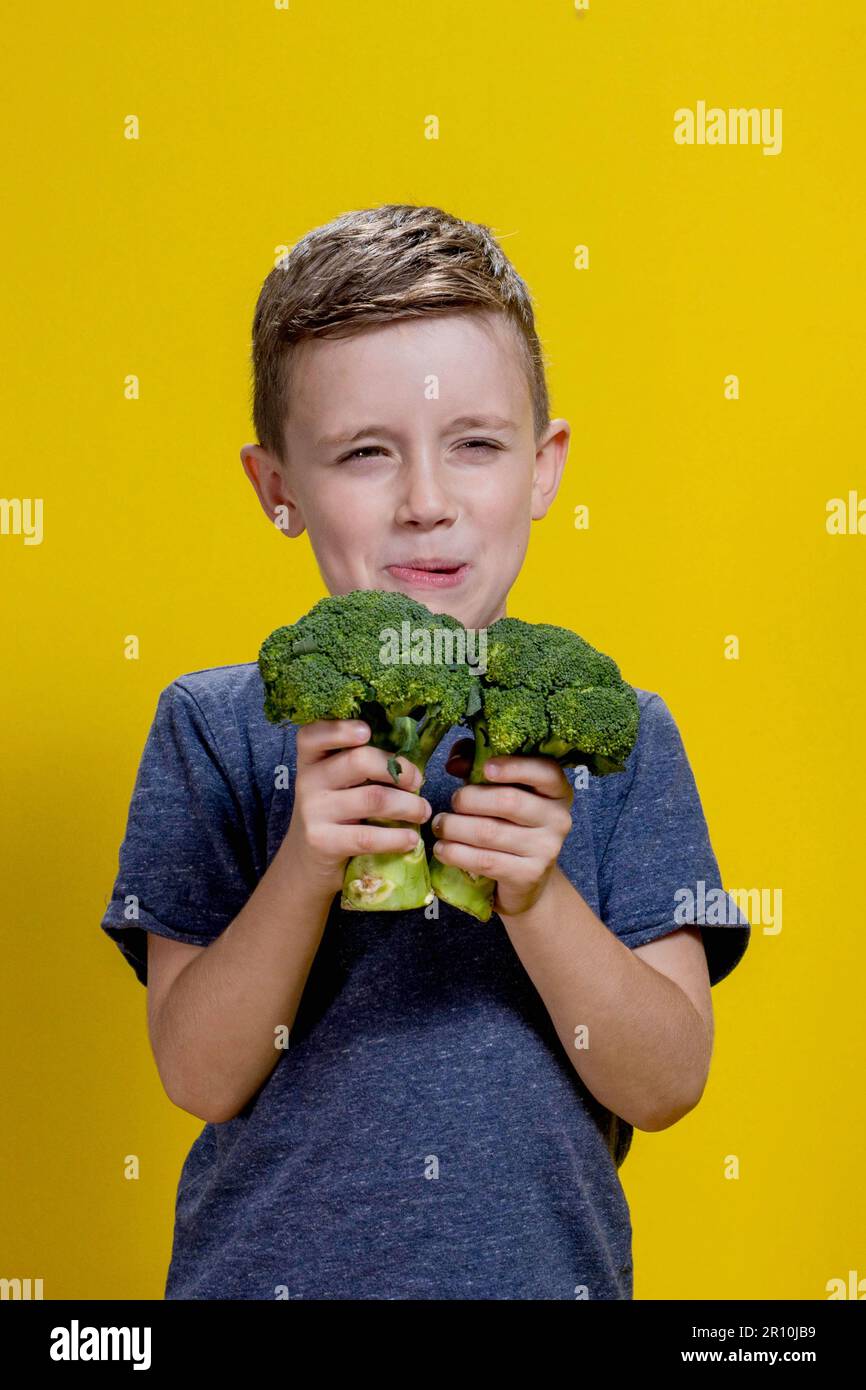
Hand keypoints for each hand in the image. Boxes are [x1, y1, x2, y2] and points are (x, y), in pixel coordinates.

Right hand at [281, 719, 431, 896]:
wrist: (308, 860)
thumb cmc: (335, 812)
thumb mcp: (338, 782)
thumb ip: (362, 764)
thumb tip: (411, 751)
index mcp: (311, 758)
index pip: (314, 734)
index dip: (340, 729)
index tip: (367, 732)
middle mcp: (307, 780)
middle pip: (358, 761)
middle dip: (398, 770)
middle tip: (418, 782)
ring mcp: (312, 812)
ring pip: (373, 799)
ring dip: (409, 805)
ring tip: (424, 812)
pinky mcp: (322, 842)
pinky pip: (368, 836)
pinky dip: (397, 838)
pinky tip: (411, 839)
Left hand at [434, 739, 574, 916]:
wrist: (528, 879)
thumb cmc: (510, 824)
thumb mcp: (499, 790)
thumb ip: (479, 765)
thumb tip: (455, 761)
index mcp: (557, 790)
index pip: (545, 771)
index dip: (514, 767)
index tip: (486, 768)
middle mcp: (558, 818)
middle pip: (508, 801)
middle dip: (469, 799)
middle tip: (452, 802)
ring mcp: (546, 849)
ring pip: (489, 832)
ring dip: (455, 827)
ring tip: (440, 825)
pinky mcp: (529, 875)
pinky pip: (485, 861)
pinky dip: (456, 853)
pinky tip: (443, 849)